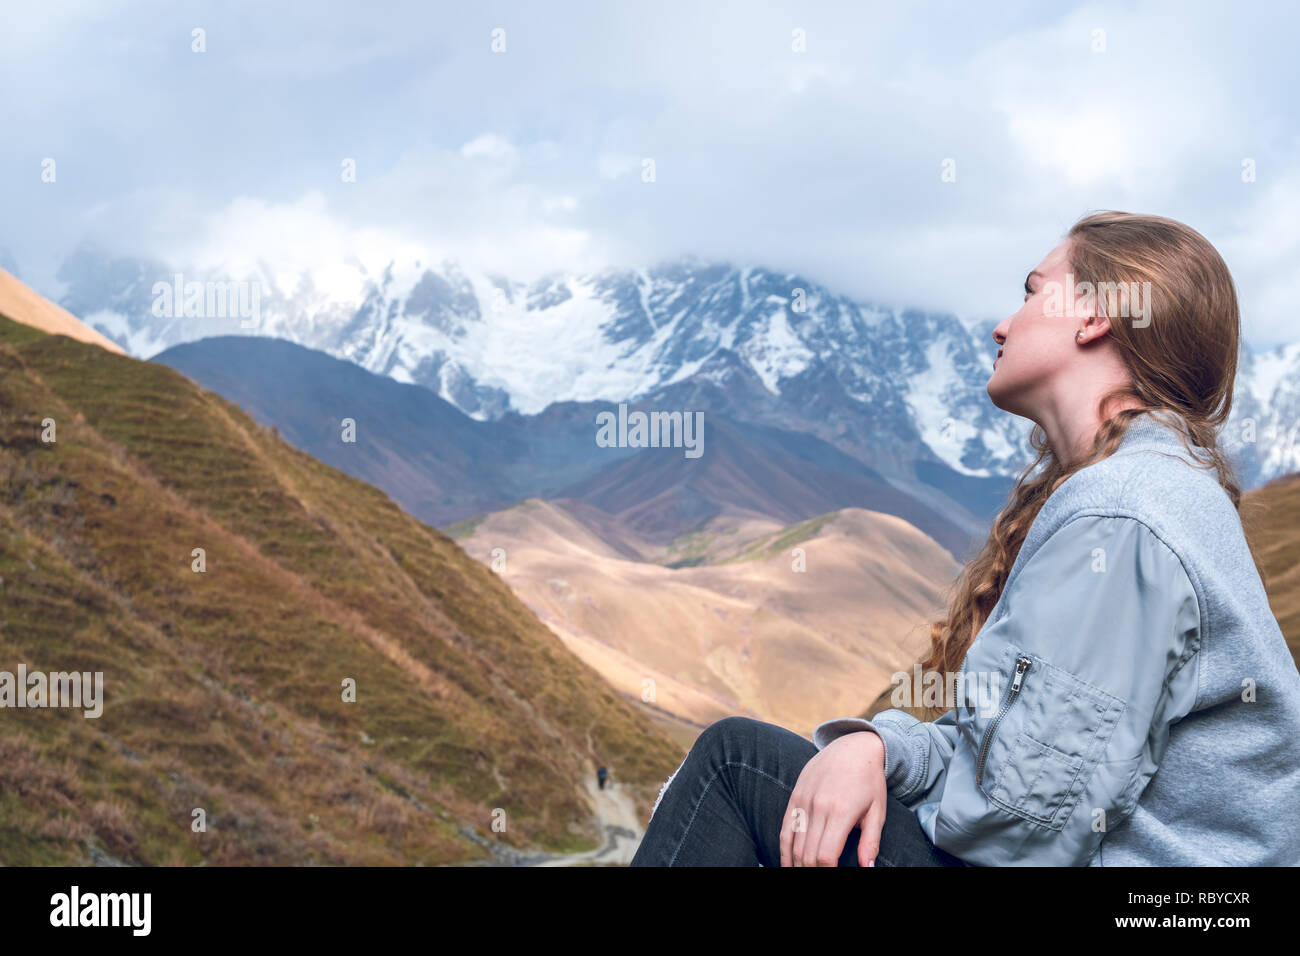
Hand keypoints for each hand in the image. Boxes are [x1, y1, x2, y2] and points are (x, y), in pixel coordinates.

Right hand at [780, 731, 886, 866]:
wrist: (853, 746)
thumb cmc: (869, 781)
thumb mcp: (878, 811)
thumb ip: (870, 842)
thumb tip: (867, 869)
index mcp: (841, 812)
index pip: (826, 856)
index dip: (827, 873)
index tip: (832, 878)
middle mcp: (818, 806)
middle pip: (807, 854)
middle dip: (811, 872)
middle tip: (818, 879)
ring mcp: (803, 800)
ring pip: (794, 844)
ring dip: (797, 866)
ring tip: (802, 875)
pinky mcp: (795, 796)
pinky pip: (784, 830)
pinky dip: (784, 851)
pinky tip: (787, 865)